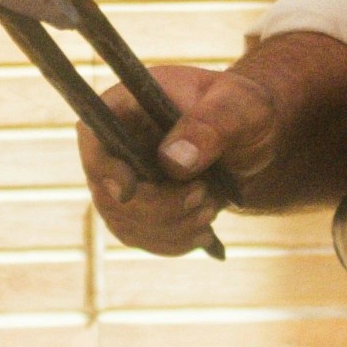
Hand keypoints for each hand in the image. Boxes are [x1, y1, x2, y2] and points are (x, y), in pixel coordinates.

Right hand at [82, 59, 265, 258]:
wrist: (253, 139)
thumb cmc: (244, 110)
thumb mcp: (240, 106)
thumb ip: (211, 124)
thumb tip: (172, 159)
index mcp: (128, 105)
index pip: (92, 137)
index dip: (102, 168)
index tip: (129, 190)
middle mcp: (116, 144)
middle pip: (107, 192)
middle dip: (156, 208)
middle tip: (202, 196)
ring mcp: (124, 179)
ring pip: (124, 223)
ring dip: (170, 228)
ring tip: (210, 209)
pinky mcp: (139, 209)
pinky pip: (141, 238)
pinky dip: (173, 242)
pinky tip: (203, 232)